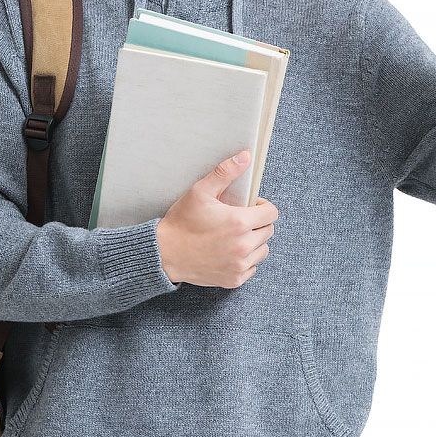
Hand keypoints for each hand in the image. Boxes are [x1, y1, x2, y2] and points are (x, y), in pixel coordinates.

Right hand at [156, 150, 278, 287]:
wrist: (164, 254)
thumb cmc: (181, 222)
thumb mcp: (200, 191)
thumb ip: (225, 172)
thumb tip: (246, 157)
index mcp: (239, 222)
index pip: (272, 213)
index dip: (263, 206)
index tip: (250, 206)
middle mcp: (243, 245)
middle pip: (268, 231)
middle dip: (258, 223)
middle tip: (239, 220)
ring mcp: (239, 265)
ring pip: (262, 250)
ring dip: (254, 242)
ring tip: (236, 236)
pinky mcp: (234, 279)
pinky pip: (252, 268)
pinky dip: (245, 260)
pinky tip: (229, 252)